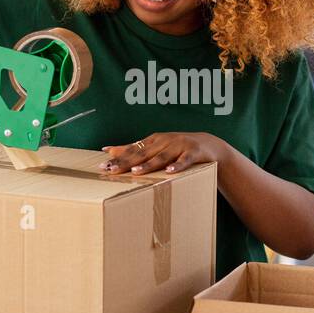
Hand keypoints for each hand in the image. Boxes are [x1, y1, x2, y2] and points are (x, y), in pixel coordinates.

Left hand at [99, 132, 226, 174]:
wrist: (209, 145)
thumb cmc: (177, 148)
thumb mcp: (155, 147)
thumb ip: (133, 149)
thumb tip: (108, 150)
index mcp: (153, 140)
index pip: (132, 149)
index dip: (117, 157)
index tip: (103, 165)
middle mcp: (164, 140)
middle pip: (143, 153)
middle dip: (126, 162)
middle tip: (112, 170)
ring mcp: (179, 145)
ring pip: (161, 156)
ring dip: (149, 164)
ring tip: (136, 172)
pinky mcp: (193, 152)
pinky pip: (184, 160)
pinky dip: (177, 166)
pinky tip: (170, 172)